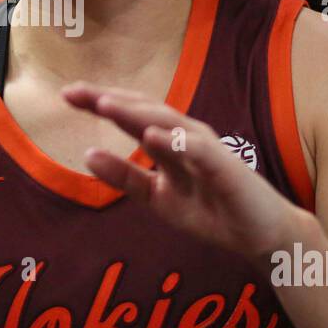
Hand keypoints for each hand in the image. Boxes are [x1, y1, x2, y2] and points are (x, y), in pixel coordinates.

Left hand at [62, 82, 309, 263]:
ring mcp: (207, 149)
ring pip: (169, 122)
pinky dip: (175, 141)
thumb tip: (86, 153)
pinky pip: (198, 151)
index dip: (100, 101)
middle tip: (75, 91)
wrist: (260, 236)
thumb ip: (125, 176)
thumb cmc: (210, 210)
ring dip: (136, 113)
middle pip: (145, 110)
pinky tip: (150, 136)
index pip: (131, 113)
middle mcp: (187, 136)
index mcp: (170, 140)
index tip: (67, 94)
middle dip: (110, 99)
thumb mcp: (157, 197)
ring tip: (105, 105)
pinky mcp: (226, 168)